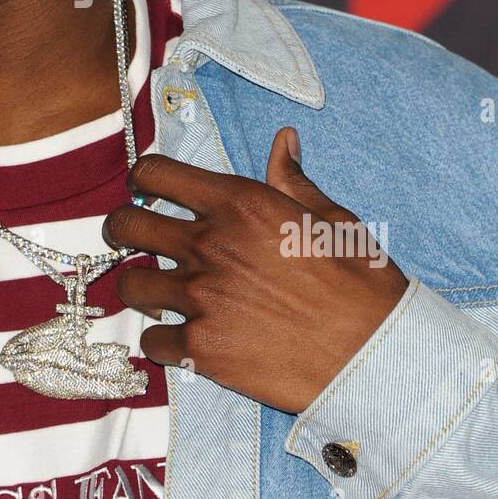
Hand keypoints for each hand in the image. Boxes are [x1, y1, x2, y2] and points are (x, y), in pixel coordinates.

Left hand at [101, 127, 408, 413]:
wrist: (377, 358)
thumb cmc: (362, 287)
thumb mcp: (334, 221)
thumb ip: (294, 182)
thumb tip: (283, 140)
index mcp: (240, 204)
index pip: (155, 173)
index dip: (141, 179)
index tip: (143, 191)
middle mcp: (210, 245)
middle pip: (126, 225)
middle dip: (120, 229)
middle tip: (128, 239)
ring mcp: (201, 299)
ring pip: (130, 285)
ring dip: (139, 287)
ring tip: (155, 294)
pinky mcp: (202, 351)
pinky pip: (151, 342)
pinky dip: (160, 342)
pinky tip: (179, 340)